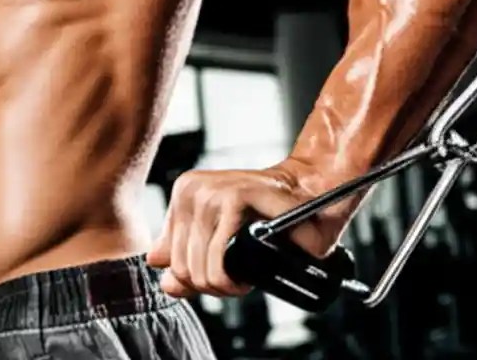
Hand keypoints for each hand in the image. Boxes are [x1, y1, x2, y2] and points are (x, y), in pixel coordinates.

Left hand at [146, 162, 347, 298]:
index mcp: (183, 194)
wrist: (311, 194)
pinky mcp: (233, 196)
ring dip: (224, 286)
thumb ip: (189, 260)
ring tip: (243, 281)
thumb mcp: (223, 239)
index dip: (194, 280)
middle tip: (237, 284)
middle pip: (180, 266)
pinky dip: (232, 279)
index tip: (221, 279)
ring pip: (197, 267)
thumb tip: (166, 284)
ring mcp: (209, 191)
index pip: (166, 257)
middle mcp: (191, 189)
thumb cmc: (271, 217)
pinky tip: (247, 279)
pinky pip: (217, 257)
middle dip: (211, 286)